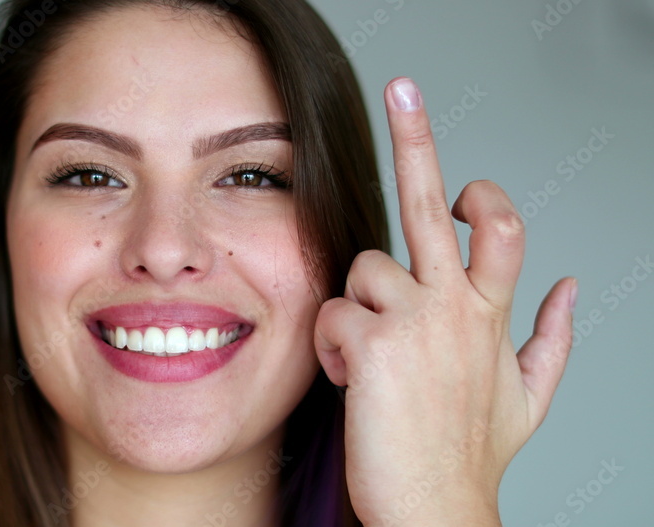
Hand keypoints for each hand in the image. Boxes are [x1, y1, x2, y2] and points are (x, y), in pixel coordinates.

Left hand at [313, 77, 576, 526]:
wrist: (438, 509)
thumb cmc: (469, 454)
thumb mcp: (528, 396)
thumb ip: (551, 338)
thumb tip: (571, 287)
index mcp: (492, 313)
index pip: (500, 229)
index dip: (485, 194)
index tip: (465, 179)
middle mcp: (459, 306)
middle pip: (436, 205)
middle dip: (420, 141)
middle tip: (404, 90)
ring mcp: (419, 319)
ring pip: (363, 268)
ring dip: (356, 310)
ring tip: (366, 360)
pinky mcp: (378, 341)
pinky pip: (334, 315)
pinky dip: (333, 348)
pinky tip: (350, 381)